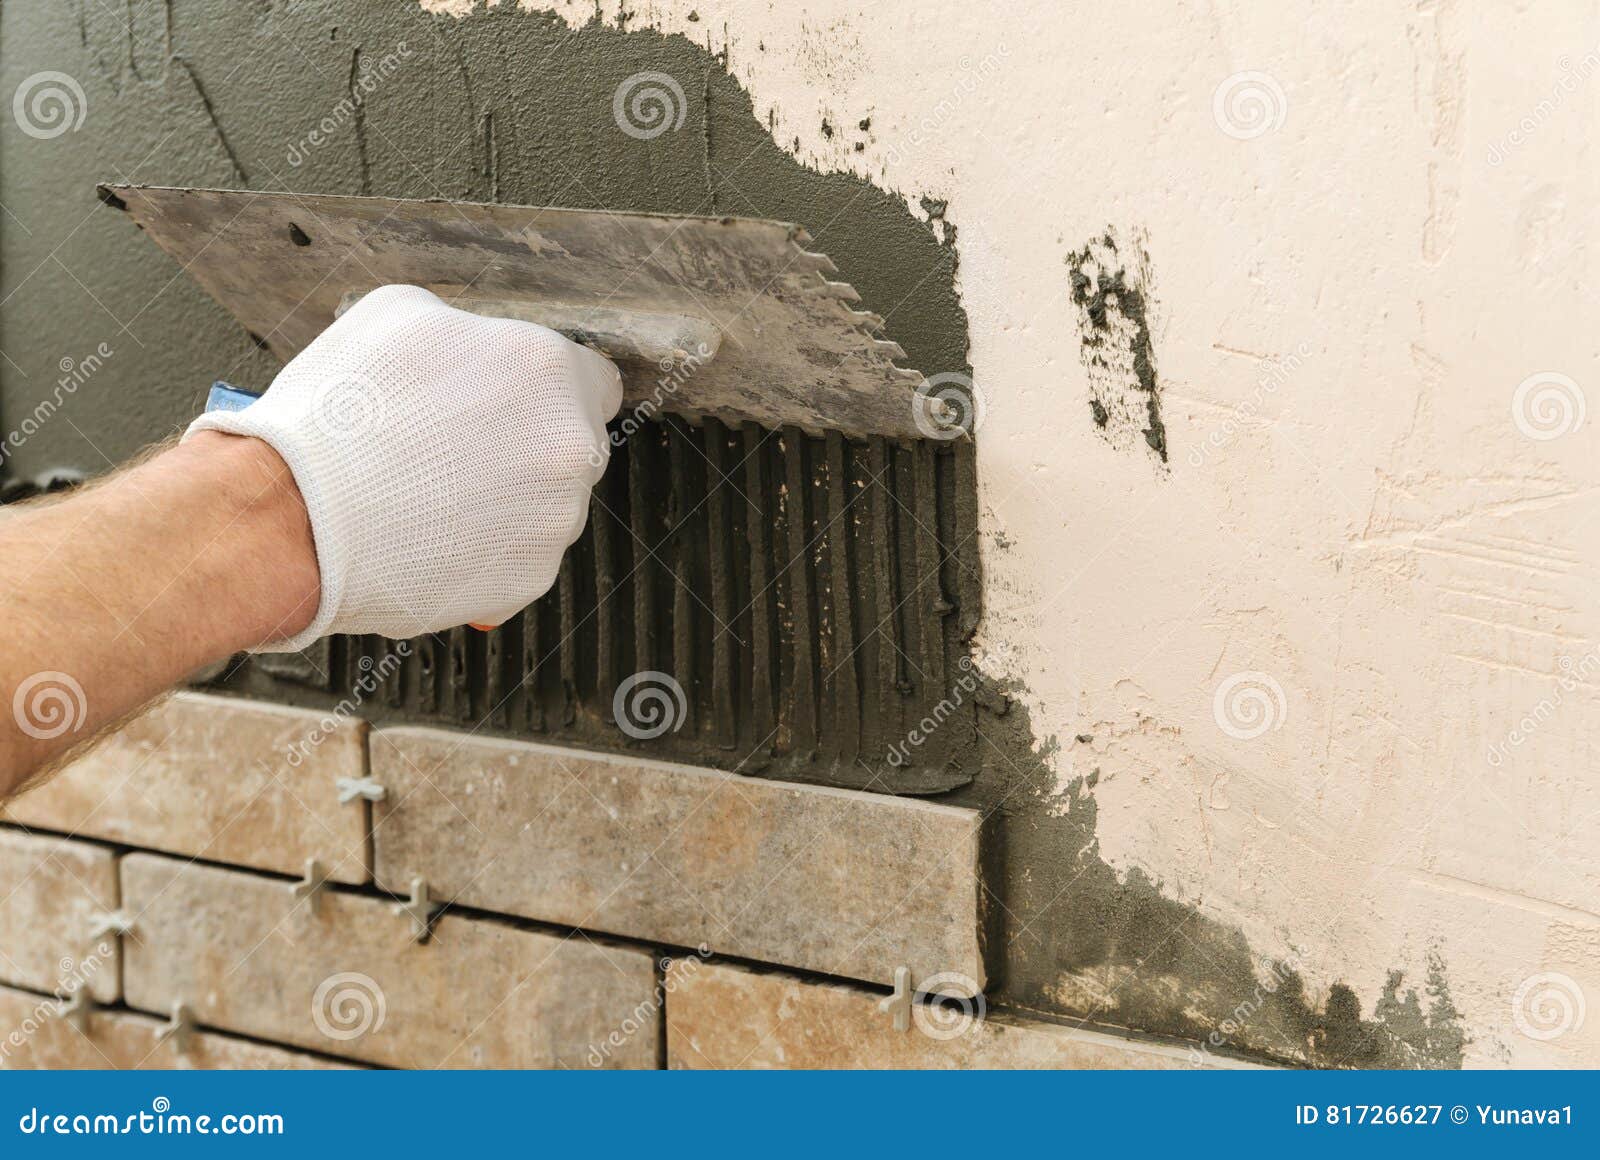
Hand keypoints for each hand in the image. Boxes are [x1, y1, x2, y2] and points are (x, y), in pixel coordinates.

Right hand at [187, 284, 622, 649]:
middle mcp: (569, 447)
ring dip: (505, 502)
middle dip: (524, 446)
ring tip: (430, 496)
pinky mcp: (530, 578)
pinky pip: (519, 559)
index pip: (594, 380)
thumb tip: (473, 348)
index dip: (549, 390)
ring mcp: (555, 519)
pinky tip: (429, 536)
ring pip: (547, 506)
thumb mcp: (394, 317)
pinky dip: (485, 553)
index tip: (518, 403)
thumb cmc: (336, 418)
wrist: (296, 518)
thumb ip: (463, 331)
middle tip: (454, 452)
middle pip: (571, 445)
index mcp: (546, 371)